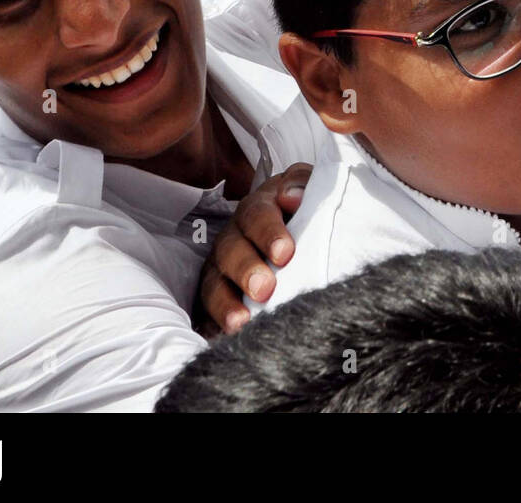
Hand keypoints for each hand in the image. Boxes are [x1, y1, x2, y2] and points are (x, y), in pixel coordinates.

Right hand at [198, 162, 311, 334]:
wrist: (303, 232)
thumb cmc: (307, 211)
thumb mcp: (310, 189)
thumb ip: (303, 184)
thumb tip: (292, 196)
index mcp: (260, 207)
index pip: (257, 214)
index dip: (268, 231)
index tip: (285, 252)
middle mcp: (236, 235)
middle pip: (231, 250)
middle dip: (246, 270)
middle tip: (265, 288)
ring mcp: (223, 267)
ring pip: (214, 283)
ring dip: (226, 302)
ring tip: (241, 321)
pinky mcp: (218, 295)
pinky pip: (210, 311)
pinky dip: (217, 323)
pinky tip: (231, 334)